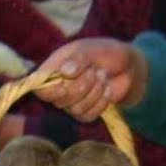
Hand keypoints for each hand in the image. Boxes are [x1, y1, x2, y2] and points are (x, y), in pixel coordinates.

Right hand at [31, 40, 148, 120]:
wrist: (126, 66)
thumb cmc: (105, 53)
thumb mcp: (91, 49)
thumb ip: (78, 59)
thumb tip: (65, 72)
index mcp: (54, 70)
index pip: (39, 88)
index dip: (48, 91)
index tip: (64, 85)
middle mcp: (59, 88)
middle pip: (59, 101)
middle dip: (81, 86)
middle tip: (95, 70)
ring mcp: (72, 102)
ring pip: (75, 109)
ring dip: (94, 92)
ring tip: (103, 76)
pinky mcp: (86, 112)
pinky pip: (88, 116)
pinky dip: (101, 102)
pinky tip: (107, 88)